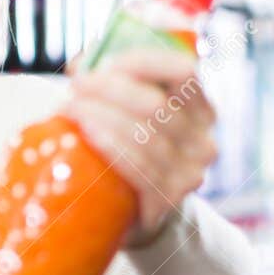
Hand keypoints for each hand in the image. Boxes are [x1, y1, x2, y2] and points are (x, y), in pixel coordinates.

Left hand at [63, 48, 217, 245]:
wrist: (136, 213)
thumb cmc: (128, 151)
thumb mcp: (133, 114)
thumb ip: (119, 83)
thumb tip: (82, 62)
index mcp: (202, 111)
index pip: (184, 72)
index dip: (142, 61)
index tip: (102, 62)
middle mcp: (203, 141)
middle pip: (156, 104)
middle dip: (109, 89)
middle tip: (76, 87)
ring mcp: (190, 174)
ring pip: (145, 134)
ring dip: (101, 116)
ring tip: (69, 108)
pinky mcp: (168, 199)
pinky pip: (140, 167)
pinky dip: (111, 145)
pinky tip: (88, 133)